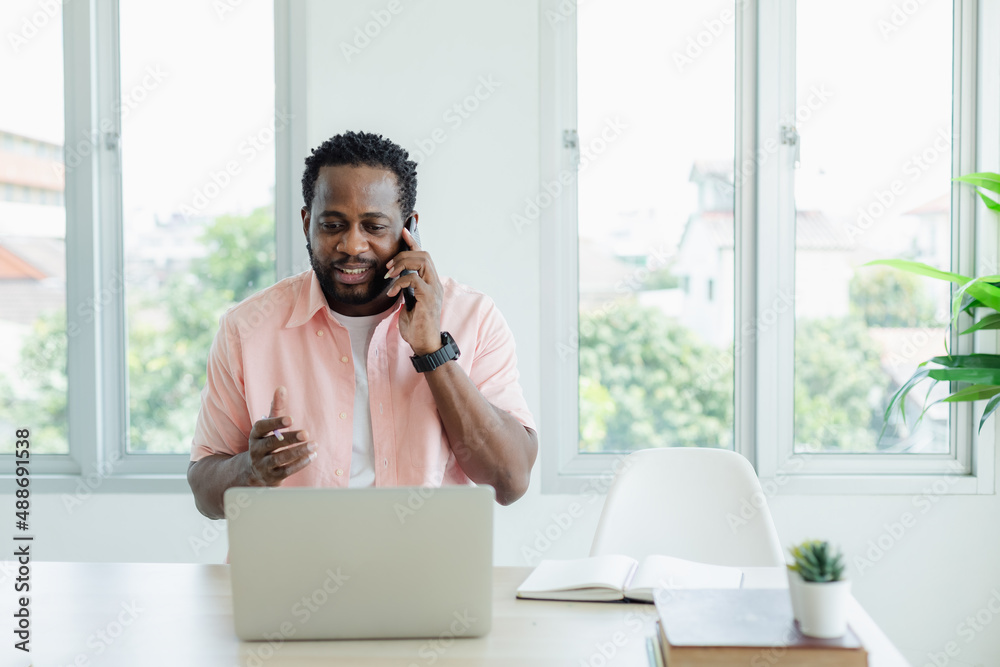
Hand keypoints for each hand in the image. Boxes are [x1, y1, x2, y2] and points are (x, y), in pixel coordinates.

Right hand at [246, 386, 315, 485]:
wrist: (255, 471)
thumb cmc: (266, 442)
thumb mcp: (269, 427)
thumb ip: (276, 409)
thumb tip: (281, 388)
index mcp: (255, 435)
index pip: (261, 427)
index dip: (275, 423)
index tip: (291, 418)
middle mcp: (256, 450)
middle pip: (272, 444)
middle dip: (289, 438)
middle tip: (306, 433)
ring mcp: (263, 465)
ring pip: (280, 459)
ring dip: (298, 452)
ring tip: (314, 445)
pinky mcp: (272, 477)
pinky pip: (286, 471)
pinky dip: (299, 464)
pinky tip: (312, 456)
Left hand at [385, 226, 443, 355]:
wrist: (424, 344)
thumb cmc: (416, 326)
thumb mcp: (409, 303)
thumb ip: (407, 289)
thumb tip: (397, 278)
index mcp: (431, 283)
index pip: (424, 256)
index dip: (414, 242)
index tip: (404, 231)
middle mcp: (435, 283)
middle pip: (424, 254)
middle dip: (404, 254)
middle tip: (388, 267)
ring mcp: (433, 289)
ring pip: (422, 261)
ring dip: (402, 264)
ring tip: (388, 275)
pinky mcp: (428, 297)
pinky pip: (414, 279)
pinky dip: (399, 282)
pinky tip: (391, 293)